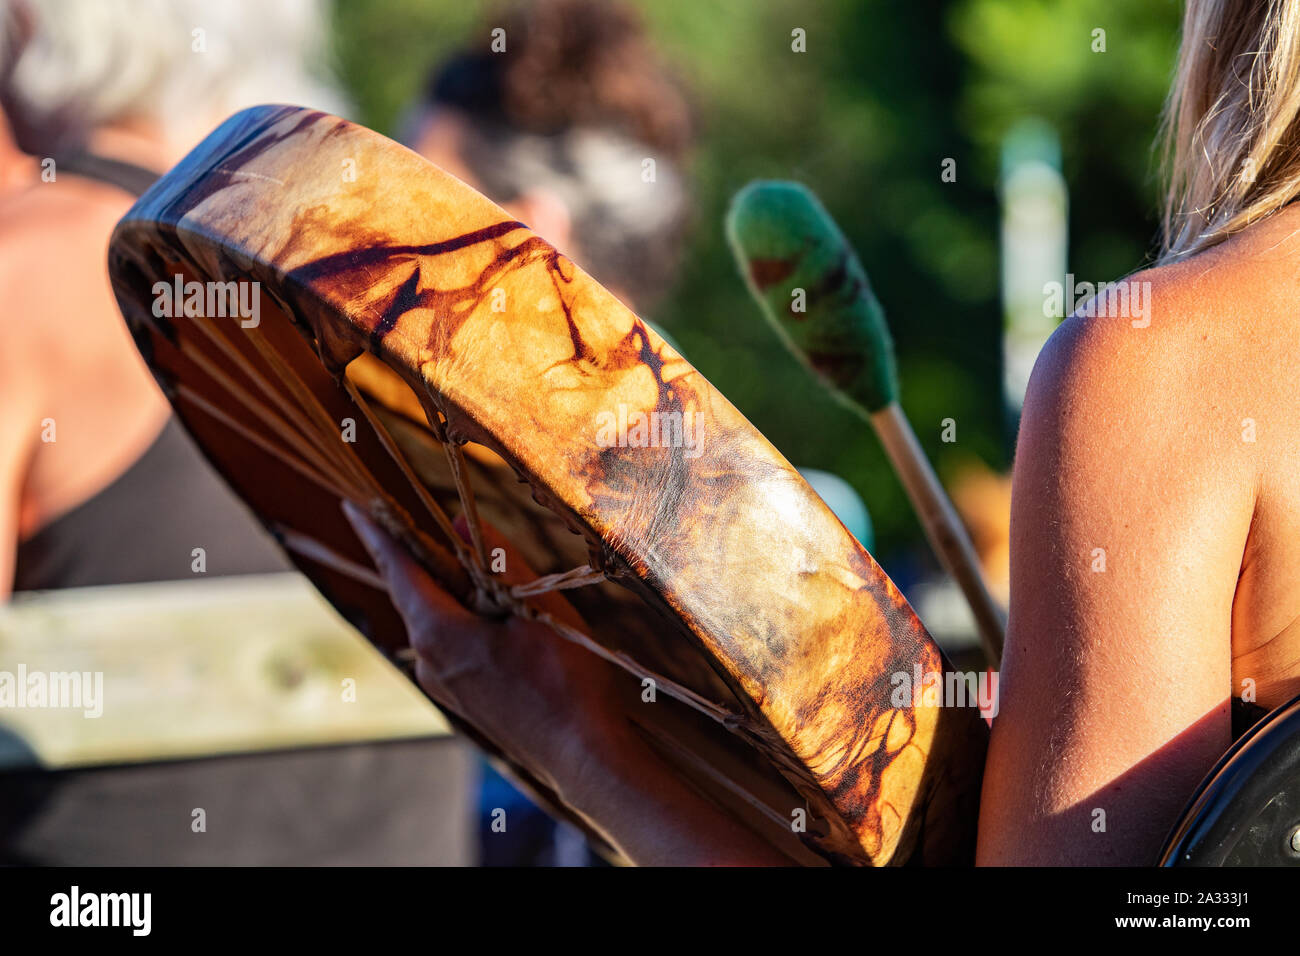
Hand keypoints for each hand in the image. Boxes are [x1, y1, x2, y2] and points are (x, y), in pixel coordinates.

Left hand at [342, 499, 792, 864]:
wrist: (583, 754)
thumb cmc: (566, 678)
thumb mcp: (539, 604)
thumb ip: (497, 559)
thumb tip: (458, 522)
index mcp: (438, 632)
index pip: (398, 568)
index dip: (377, 532)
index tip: (350, 505)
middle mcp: (428, 661)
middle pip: (419, 592)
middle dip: (428, 557)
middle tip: (437, 523)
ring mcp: (443, 684)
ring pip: (439, 619)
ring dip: (458, 592)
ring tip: (497, 576)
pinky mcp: (463, 698)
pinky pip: (454, 644)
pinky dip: (469, 620)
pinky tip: (507, 619)